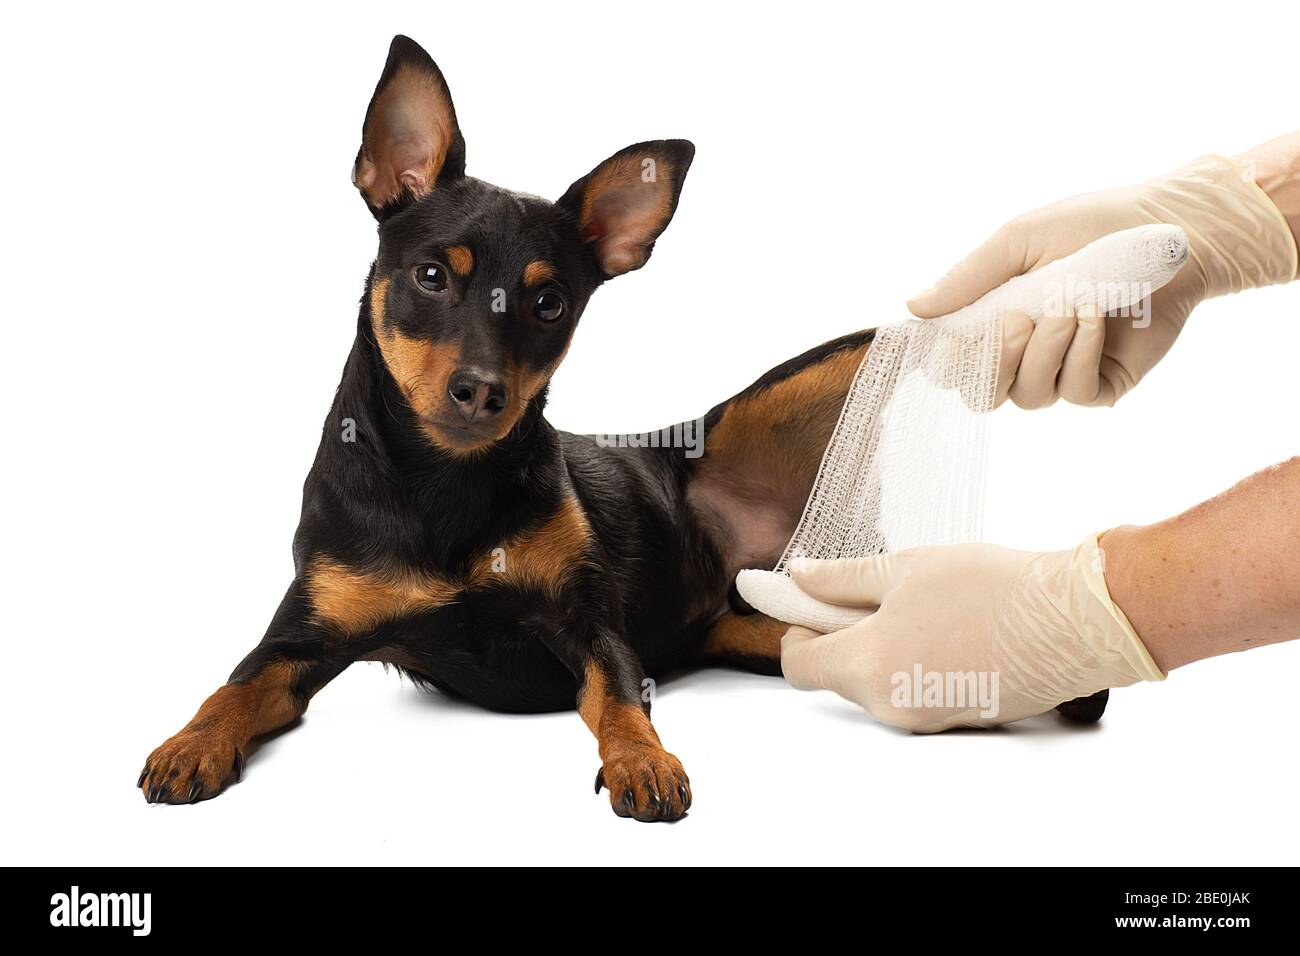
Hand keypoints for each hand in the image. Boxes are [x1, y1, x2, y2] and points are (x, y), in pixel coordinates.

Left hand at [779, 536, 1164, 731]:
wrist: (1072, 621)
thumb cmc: (989, 587)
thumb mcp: (904, 568)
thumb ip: (841, 579)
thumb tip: (798, 578)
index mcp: (866, 665)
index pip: (798, 665)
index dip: (798, 630)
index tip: (814, 604)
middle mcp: (889, 705)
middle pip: (840, 674)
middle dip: (847, 635)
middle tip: (877, 592)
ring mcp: (926, 718)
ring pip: (880, 681)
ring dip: (886, 647)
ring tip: (926, 606)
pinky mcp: (960, 719)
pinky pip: (918, 690)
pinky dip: (921, 662)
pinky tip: (954, 628)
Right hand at [910, 155, 1297, 407]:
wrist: (1169, 231)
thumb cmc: (1093, 226)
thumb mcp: (1019, 240)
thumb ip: (966, 278)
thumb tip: (913, 307)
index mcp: (993, 318)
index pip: (951, 364)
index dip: (946, 363)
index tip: (952, 341)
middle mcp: (1024, 351)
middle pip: (981, 395)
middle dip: (992, 364)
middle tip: (1014, 322)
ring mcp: (1063, 369)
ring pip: (1027, 396)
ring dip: (1042, 352)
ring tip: (1069, 308)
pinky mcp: (1104, 383)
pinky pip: (1075, 391)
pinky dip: (1079, 355)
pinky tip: (1094, 319)